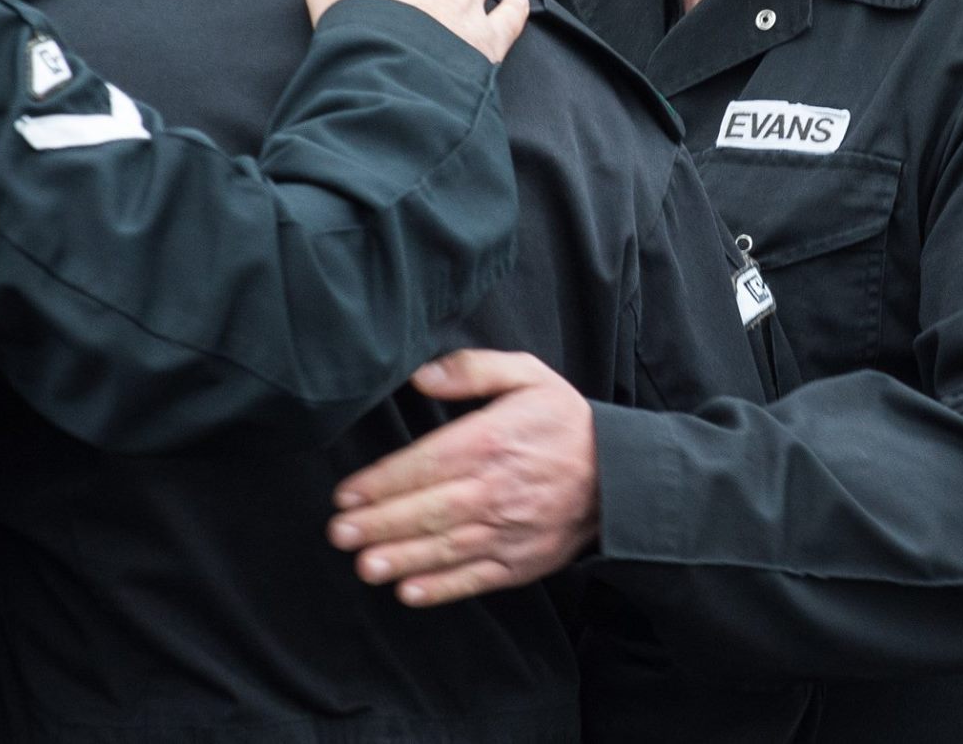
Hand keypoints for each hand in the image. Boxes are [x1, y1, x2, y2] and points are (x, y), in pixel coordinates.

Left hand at [326, 349, 596, 606]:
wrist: (623, 474)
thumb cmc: (565, 421)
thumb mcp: (526, 374)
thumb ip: (472, 369)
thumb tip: (421, 377)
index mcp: (492, 442)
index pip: (427, 463)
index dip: (384, 480)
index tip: (347, 492)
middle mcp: (497, 490)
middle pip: (429, 509)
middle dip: (379, 523)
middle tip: (339, 533)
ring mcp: (510, 530)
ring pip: (447, 548)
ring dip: (402, 559)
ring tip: (364, 566)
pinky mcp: (523, 562)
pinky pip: (477, 578)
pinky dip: (443, 588)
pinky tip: (410, 593)